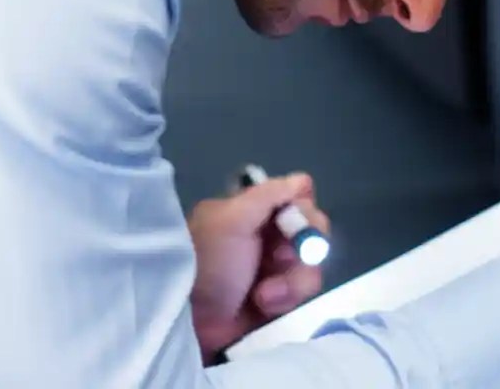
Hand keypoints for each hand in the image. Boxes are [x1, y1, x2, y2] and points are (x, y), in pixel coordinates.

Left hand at [187, 173, 330, 361]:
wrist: (188, 320)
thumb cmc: (208, 261)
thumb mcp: (232, 221)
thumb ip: (268, 195)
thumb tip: (301, 179)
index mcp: (253, 213)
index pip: (298, 201)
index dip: (305, 213)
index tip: (297, 224)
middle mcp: (267, 238)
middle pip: (311, 235)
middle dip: (301, 250)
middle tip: (280, 261)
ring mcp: (273, 272)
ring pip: (310, 267)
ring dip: (292, 281)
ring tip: (265, 295)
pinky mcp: (278, 302)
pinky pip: (302, 296)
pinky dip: (287, 300)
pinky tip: (265, 306)